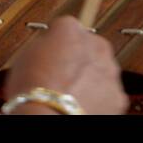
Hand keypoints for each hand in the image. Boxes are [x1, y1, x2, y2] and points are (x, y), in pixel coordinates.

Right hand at [3, 16, 127, 114]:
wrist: (49, 115)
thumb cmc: (34, 88)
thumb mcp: (25, 55)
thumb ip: (43, 45)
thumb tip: (47, 49)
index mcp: (70, 29)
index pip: (65, 26)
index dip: (56, 41)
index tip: (51, 51)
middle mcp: (95, 45)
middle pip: (89, 46)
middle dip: (79, 58)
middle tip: (62, 73)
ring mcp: (109, 71)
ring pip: (101, 70)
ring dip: (90, 78)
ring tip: (70, 93)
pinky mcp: (118, 96)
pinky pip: (108, 93)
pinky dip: (99, 98)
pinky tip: (80, 104)